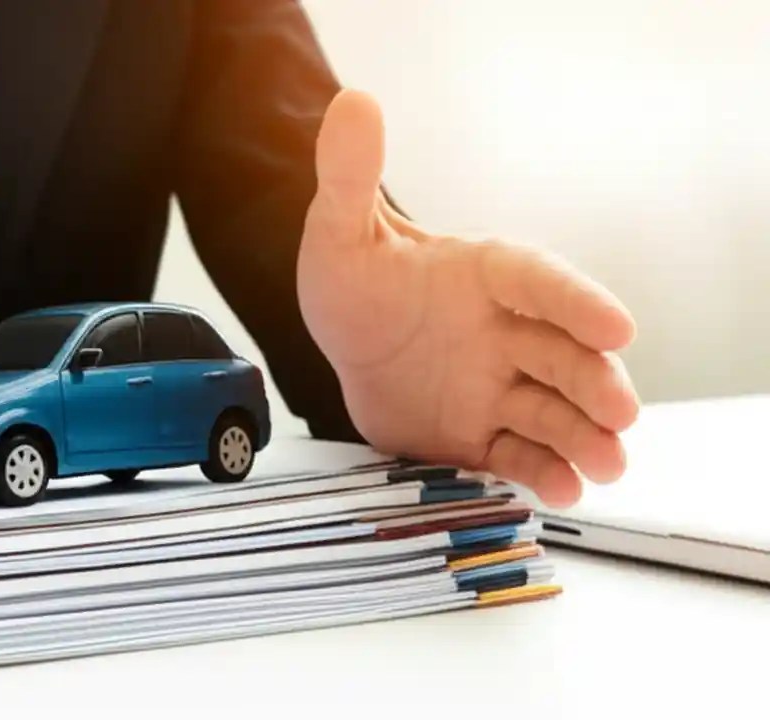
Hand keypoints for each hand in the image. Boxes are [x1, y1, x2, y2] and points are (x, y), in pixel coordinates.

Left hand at [297, 89, 638, 506]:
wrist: (343, 340)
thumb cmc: (353, 280)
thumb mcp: (339, 230)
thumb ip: (349, 178)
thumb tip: (351, 103)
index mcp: (486, 273)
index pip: (539, 282)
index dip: (577, 302)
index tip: (617, 326)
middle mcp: (508, 330)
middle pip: (564, 355)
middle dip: (596, 383)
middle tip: (623, 413)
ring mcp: (499, 384)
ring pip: (554, 411)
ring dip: (585, 437)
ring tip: (609, 464)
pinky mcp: (482, 431)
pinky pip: (519, 453)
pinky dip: (542, 471)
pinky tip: (563, 489)